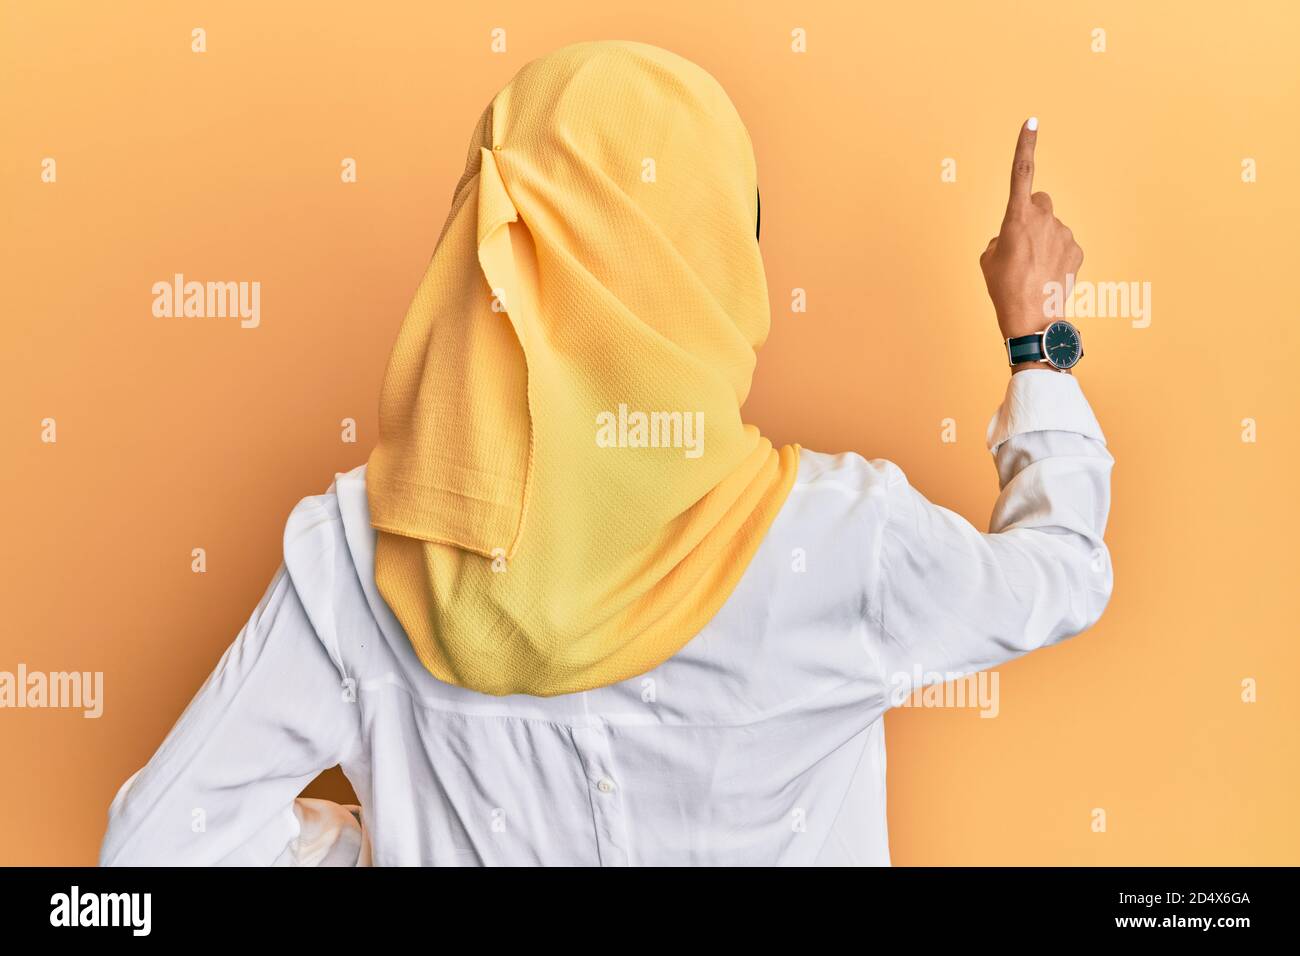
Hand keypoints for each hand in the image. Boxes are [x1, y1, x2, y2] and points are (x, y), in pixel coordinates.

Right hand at [979, 119, 1083, 348]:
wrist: (1031, 319)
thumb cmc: (1004, 289)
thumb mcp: (988, 259)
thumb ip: (1000, 236)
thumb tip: (1013, 236)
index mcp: (1016, 217)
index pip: (1021, 172)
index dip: (1025, 145)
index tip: (1031, 121)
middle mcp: (1043, 218)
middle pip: (1039, 202)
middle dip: (1032, 214)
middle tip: (1020, 243)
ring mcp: (1063, 233)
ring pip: (1051, 226)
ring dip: (1042, 240)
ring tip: (1032, 269)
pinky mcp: (1076, 249)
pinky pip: (1063, 243)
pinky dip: (1055, 254)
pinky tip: (1047, 274)